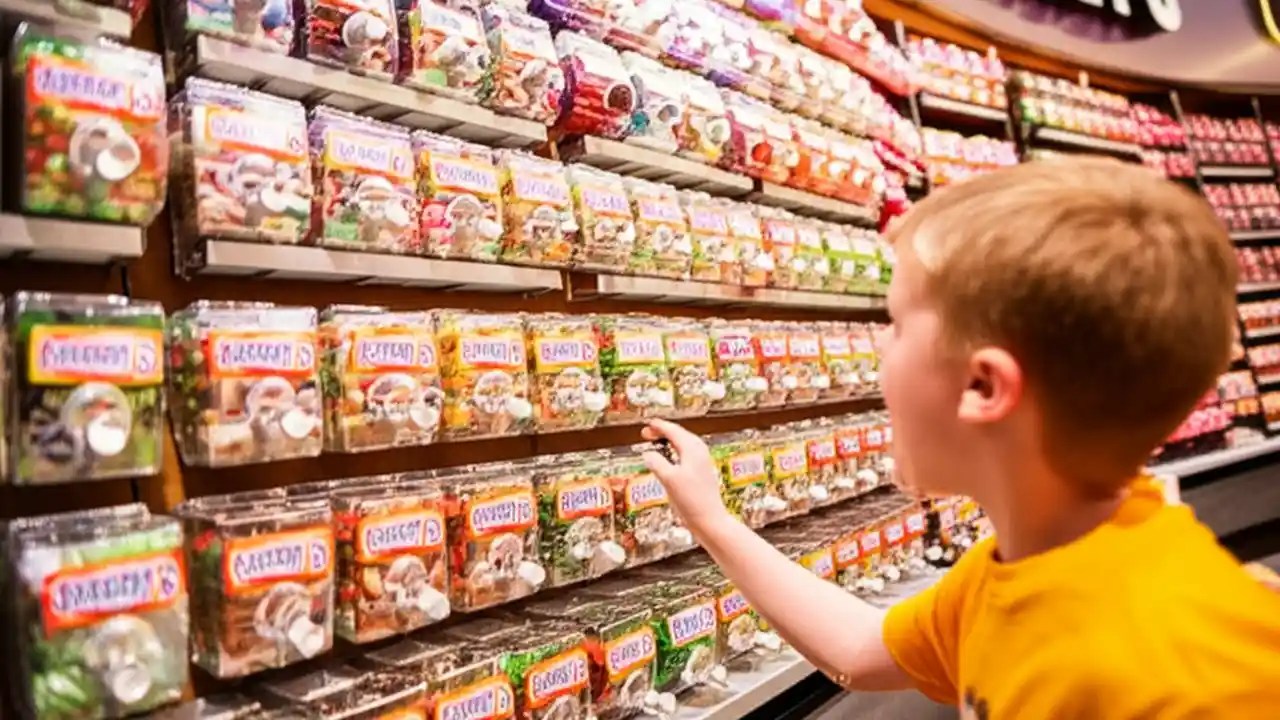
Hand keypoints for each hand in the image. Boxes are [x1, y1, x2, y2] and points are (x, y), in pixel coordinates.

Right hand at [641, 419, 734, 533]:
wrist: (710, 520)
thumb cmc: (692, 500)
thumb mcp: (668, 479)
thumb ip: (657, 463)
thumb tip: (648, 454)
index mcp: (692, 449)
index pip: (673, 431)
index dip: (659, 426)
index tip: (648, 424)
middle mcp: (699, 452)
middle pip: (679, 434)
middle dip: (663, 432)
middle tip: (647, 434)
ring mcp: (702, 462)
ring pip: (683, 444)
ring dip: (669, 442)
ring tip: (656, 443)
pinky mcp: (702, 472)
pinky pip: (686, 454)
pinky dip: (674, 452)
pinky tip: (669, 460)